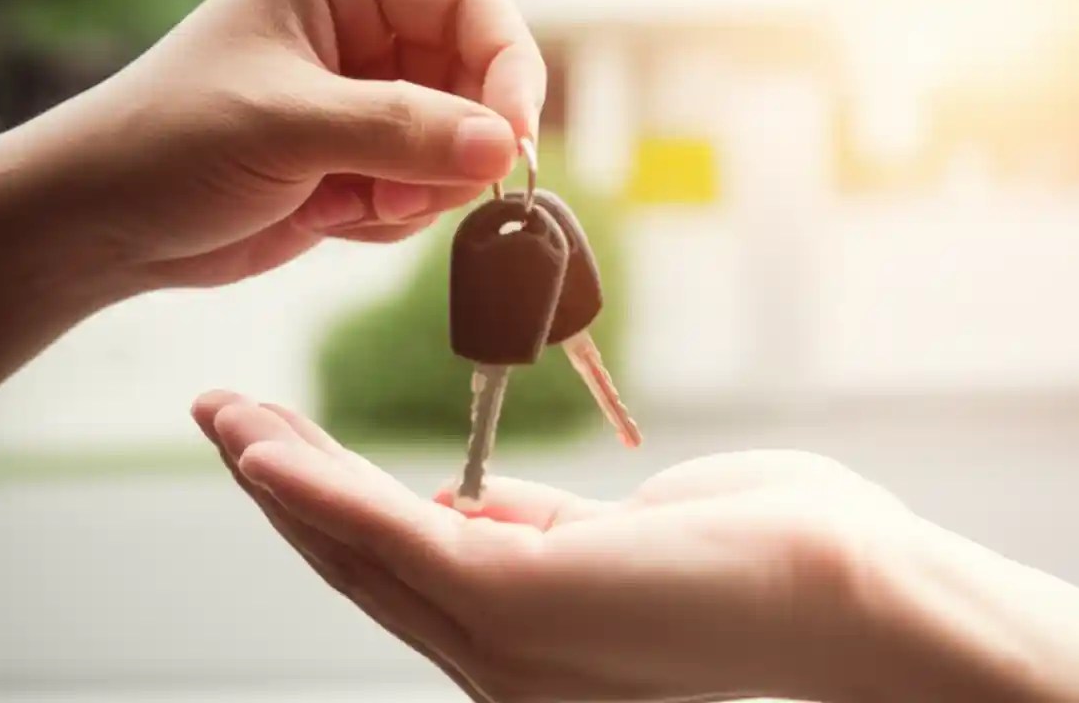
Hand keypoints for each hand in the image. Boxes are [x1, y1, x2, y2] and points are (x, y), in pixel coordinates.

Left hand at [0, 0, 543, 289]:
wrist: (109, 225)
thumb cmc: (170, 142)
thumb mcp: (287, 124)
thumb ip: (400, 130)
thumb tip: (502, 146)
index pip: (470, 4)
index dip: (507, 65)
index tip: (514, 136)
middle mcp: (364, 36)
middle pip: (477, 79)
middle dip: (461, 144)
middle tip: (424, 188)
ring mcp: (368, 103)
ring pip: (460, 145)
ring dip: (425, 189)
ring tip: (359, 201)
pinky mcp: (364, 163)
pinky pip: (428, 190)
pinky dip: (398, 215)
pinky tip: (334, 215)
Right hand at [192, 390, 919, 701]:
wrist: (853, 589)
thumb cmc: (761, 554)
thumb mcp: (624, 531)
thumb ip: (538, 527)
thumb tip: (463, 504)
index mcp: (531, 637)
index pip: (408, 565)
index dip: (335, 504)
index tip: (287, 448)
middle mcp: (505, 661)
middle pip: (368, 564)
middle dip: (287, 489)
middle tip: (225, 420)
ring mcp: (511, 645)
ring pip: (367, 553)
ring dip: (285, 481)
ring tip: (225, 417)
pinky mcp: (522, 608)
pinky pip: (401, 541)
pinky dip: (326, 492)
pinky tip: (272, 450)